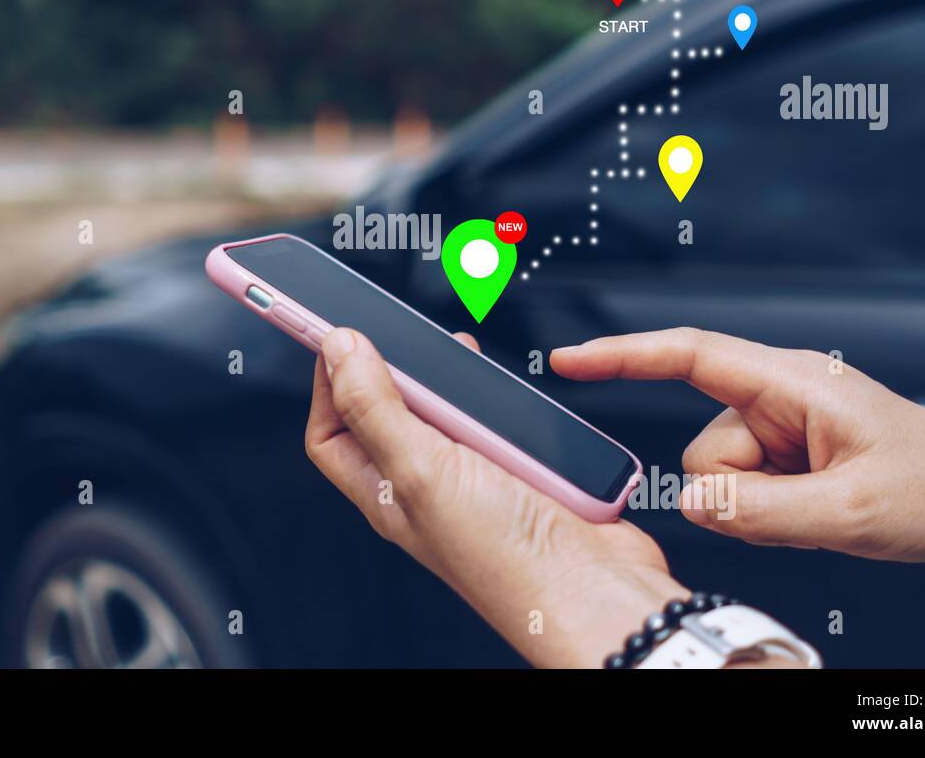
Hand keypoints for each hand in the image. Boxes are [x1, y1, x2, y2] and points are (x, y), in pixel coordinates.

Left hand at [306, 327, 683, 667]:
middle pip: (391, 408)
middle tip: (414, 340)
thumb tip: (337, 350)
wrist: (595, 590)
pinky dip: (506, 401)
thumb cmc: (504, 558)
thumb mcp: (420, 471)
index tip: (337, 333)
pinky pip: (503, 418)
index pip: (332, 429)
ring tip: (467, 366)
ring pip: (451, 408)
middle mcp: (424, 483)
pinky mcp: (522, 465)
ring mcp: (475, 473)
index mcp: (384, 490)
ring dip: (458, 385)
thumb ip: (375, 407)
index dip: (329, 381)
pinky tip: (512, 401)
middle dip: (401, 368)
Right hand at [552, 328, 924, 577]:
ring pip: (718, 475)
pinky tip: (818, 508)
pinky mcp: (788, 454)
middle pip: (701, 444)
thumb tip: (690, 502)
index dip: (621, 355)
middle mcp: (780, 395)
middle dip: (735, 490)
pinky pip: (742, 490)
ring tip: (822, 506)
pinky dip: (767, 510)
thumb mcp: (850, 511)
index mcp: (792, 381)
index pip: (688, 354)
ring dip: (757, 504)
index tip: (569, 359)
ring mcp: (783, 426)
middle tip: (804, 506)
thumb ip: (758, 510)